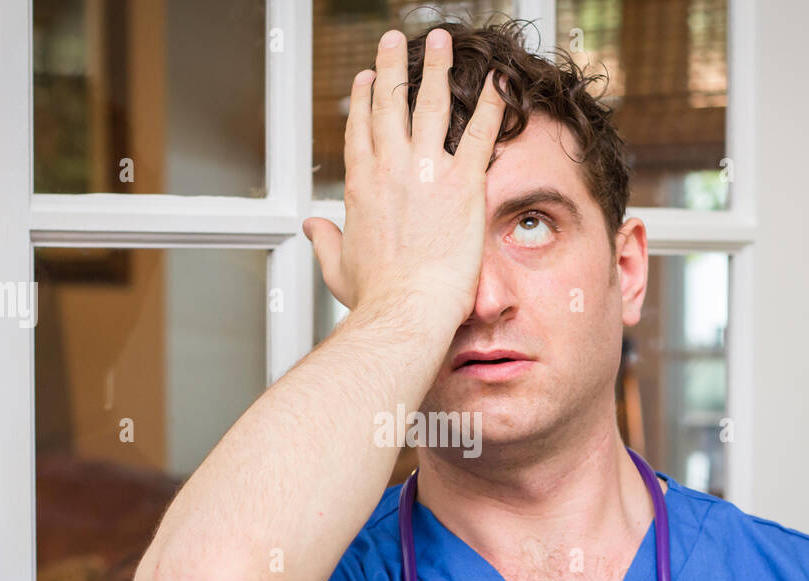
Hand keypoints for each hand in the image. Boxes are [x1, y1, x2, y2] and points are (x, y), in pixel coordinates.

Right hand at [303, 28, 507, 324]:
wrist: (405, 310)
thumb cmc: (376, 298)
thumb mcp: (338, 266)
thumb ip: (325, 240)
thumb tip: (312, 228)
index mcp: (361, 185)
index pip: (360, 130)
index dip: (364, 100)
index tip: (367, 79)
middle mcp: (390, 168)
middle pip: (389, 104)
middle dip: (392, 67)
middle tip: (394, 42)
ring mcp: (426, 171)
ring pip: (430, 104)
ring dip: (435, 68)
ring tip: (440, 41)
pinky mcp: (463, 184)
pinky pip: (479, 133)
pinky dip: (490, 105)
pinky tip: (497, 83)